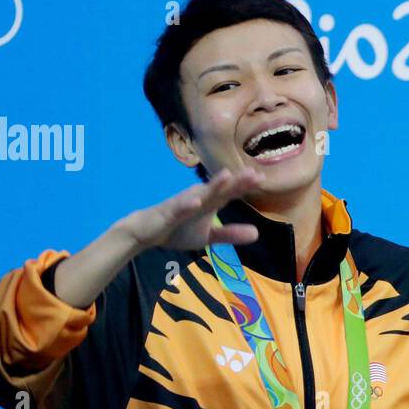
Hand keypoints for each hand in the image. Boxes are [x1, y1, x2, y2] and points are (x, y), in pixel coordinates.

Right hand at [116, 167, 263, 254]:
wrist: (146, 232)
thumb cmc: (178, 229)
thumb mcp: (208, 236)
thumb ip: (230, 233)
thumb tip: (257, 234)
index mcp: (210, 203)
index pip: (230, 193)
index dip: (245, 186)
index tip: (263, 178)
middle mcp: (199, 198)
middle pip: (219, 189)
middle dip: (235, 181)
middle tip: (253, 173)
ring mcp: (183, 203)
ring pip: (200, 194)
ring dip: (213, 185)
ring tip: (228, 176)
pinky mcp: (168, 212)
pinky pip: (179, 208)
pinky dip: (187, 204)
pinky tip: (196, 202)